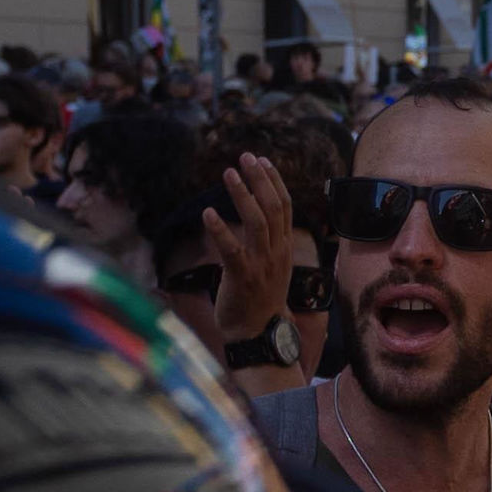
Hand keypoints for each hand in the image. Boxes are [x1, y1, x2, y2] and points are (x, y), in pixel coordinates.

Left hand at [205, 154, 295, 343]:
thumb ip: (267, 244)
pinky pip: (232, 249)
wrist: (260, 335)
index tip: (263, 161)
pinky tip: (207, 213)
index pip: (284, 207)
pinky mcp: (243, 277)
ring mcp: (262, 264)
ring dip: (242, 194)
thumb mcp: (272, 268)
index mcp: (284, 248)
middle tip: (245, 156)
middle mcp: (277, 252)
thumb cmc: (260, 301)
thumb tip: (256, 222)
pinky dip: (220, 230)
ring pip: (257, 222)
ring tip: (229, 173)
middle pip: (273, 207)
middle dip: (260, 178)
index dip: (274, 181)